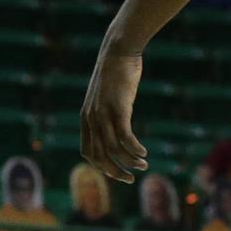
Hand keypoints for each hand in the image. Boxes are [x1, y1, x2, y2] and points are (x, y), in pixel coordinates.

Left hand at [80, 47, 147, 183]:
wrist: (117, 51)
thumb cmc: (115, 73)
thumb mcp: (105, 96)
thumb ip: (106, 112)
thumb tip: (115, 124)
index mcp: (86, 117)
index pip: (87, 152)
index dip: (100, 166)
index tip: (116, 172)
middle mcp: (91, 118)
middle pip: (99, 156)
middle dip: (115, 171)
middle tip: (130, 179)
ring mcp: (103, 113)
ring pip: (113, 149)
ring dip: (129, 161)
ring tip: (143, 165)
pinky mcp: (118, 108)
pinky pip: (125, 137)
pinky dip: (134, 149)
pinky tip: (144, 152)